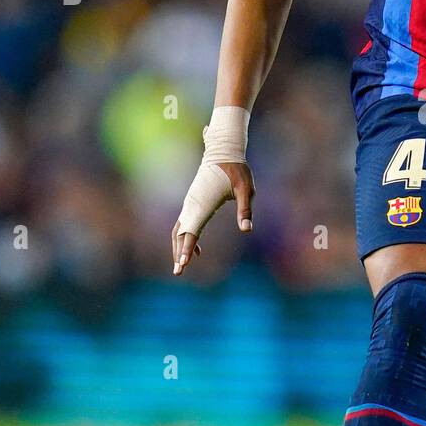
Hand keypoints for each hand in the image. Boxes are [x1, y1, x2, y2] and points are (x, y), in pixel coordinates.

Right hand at [171, 161, 254, 275]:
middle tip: (178, 272)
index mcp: (203, 204)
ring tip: (183, 265)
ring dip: (179, 246)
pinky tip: (197, 249)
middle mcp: (193, 205)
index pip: (192, 231)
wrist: (223, 152)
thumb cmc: (237, 171)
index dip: (186, 249)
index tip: (182, 264)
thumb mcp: (246, 190)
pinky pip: (186, 223)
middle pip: (180, 233)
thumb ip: (245, 209)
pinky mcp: (193, 201)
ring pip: (180, 229)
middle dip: (178, 253)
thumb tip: (247, 229)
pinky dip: (186, 237)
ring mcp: (191, 203)